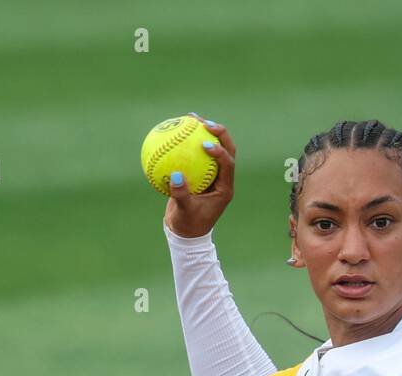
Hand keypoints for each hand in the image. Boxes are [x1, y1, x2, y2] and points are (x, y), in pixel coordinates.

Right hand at [164, 114, 235, 238]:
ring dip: (203, 131)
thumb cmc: (188, 225)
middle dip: (219, 133)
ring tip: (191, 116)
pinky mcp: (200, 172)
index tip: (205, 144)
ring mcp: (211, 174)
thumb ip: (181, 195)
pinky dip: (186, 142)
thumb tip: (174, 176)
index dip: (220, 152)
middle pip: (227, 149)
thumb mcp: (184, 212)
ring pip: (212, 147)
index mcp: (225, 188)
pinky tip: (173, 130)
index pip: (228, 164)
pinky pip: (194, 153)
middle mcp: (221, 178)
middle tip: (204, 122)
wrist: (185, 232)